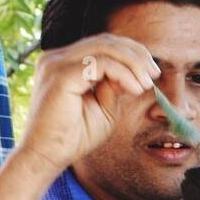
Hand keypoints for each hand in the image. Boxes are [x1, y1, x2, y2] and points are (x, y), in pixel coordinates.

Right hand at [18, 33, 161, 178]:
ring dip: (132, 63)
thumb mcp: (103, 108)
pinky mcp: (60, 74)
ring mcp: (55, 63)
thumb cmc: (72, 138)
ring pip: (103, 47)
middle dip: (135, 54)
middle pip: (104, 41)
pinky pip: (99, 63)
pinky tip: (135, 88)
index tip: (151, 72)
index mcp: (64, 63)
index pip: (101, 45)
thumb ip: (115, 87)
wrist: (45, 158)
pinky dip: (122, 73)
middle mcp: (56, 58)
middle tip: (154, 73)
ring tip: (147, 82)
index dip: (130, 53)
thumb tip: (134, 72)